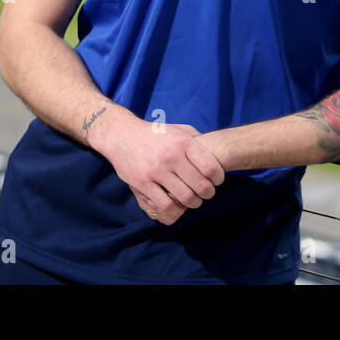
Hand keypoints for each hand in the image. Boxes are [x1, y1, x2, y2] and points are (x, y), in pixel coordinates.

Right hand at [93, 112, 224, 224]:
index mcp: (182, 142)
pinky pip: (165, 204)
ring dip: (193, 203)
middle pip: (200, 186)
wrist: (121, 135)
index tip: (217, 181)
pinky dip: (175, 209)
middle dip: (208, 194)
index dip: (218, 178)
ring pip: (185, 198)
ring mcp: (155, 171)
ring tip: (193, 200)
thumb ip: (197, 140)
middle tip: (207, 193)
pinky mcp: (142, 183)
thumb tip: (216, 153)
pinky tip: (177, 204)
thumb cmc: (155, 134)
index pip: (210, 167)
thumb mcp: (178, 129)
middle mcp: (170, 156)